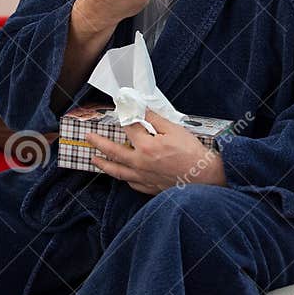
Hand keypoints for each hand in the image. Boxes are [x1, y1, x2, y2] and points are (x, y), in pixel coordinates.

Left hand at [86, 109, 226, 194]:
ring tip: (94, 159)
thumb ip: (154, 119)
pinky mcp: (150, 187)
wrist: (205, 177)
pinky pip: (131, 183)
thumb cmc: (192, 153)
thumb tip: (141, 108)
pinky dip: (124, 177)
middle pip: (113, 151)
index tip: (117, 107)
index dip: (122, 115)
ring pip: (117, 171)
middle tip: (88, 137)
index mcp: (146, 147)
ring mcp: (144, 177)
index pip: (128, 127)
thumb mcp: (174, 129)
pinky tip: (121, 174)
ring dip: (104, 164)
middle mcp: (140, 163)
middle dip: (98, 143)